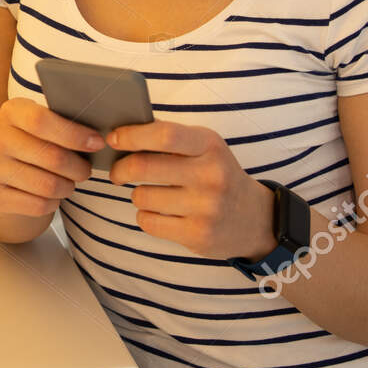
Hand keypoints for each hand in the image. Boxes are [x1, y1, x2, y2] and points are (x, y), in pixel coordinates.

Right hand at [0, 97, 103, 217]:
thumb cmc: (27, 142)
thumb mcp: (38, 123)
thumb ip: (62, 124)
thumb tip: (96, 139)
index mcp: (10, 112)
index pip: (42, 121)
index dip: (74, 135)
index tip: (97, 143)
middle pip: (52, 157)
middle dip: (78, 167)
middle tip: (85, 170)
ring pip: (48, 185)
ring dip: (67, 187)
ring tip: (68, 183)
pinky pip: (37, 205)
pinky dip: (53, 202)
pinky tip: (51, 196)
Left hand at [105, 119, 274, 259]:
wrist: (255, 219)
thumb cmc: (218, 176)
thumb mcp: (206, 148)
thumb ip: (171, 138)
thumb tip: (124, 131)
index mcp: (210, 146)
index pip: (163, 135)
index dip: (131, 136)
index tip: (113, 139)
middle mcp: (211, 175)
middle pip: (143, 166)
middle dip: (120, 169)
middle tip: (117, 173)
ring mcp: (206, 207)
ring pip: (142, 196)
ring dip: (137, 195)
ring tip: (152, 195)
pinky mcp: (198, 235)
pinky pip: (148, 222)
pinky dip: (146, 216)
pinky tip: (161, 213)